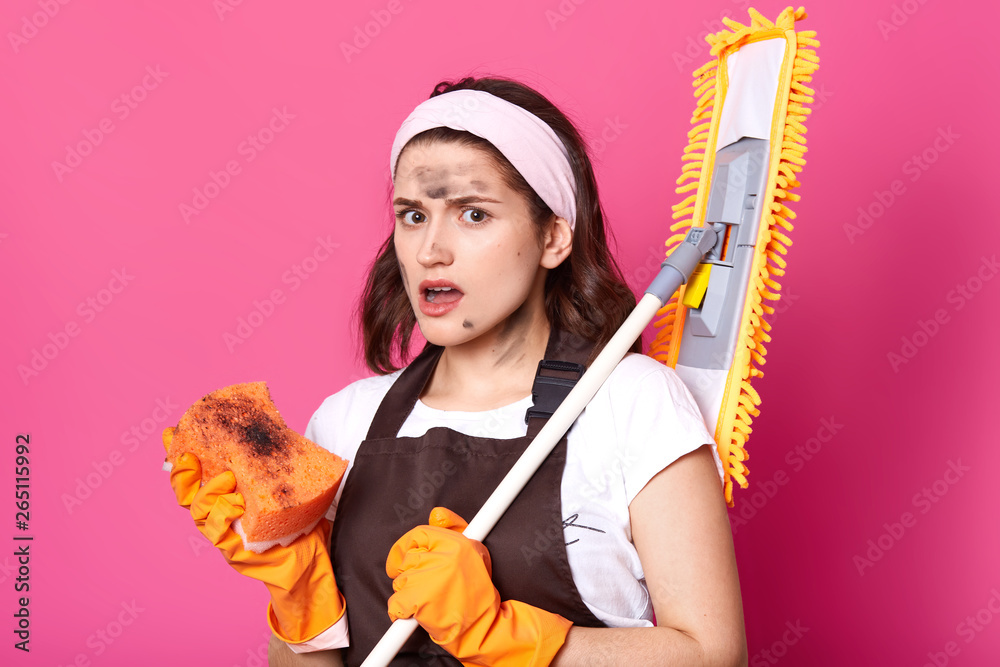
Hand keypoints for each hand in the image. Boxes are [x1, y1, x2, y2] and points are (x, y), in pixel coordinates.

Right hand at [165, 427, 344, 643]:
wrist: (306, 553)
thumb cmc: (291, 516)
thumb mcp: (275, 484)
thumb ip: (264, 462)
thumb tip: (268, 426)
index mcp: (220, 497)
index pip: (192, 476)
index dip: (178, 456)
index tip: (171, 433)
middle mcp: (215, 515)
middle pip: (185, 495)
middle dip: (182, 475)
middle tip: (191, 457)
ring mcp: (223, 534)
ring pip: (200, 512)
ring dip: (208, 493)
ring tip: (228, 479)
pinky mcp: (233, 551)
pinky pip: (218, 533)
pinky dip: (224, 515)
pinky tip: (236, 503)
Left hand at [386, 507, 571, 665]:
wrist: (483, 626)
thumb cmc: (477, 590)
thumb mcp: (474, 552)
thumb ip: (454, 529)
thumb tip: (436, 514)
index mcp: (455, 543)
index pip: (418, 535)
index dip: (405, 547)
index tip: (401, 559)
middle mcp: (443, 557)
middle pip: (407, 559)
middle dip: (409, 573)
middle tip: (424, 585)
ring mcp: (429, 579)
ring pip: (399, 581)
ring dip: (407, 592)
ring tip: (429, 600)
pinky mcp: (419, 601)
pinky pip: (395, 602)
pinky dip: (400, 611)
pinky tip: (415, 613)